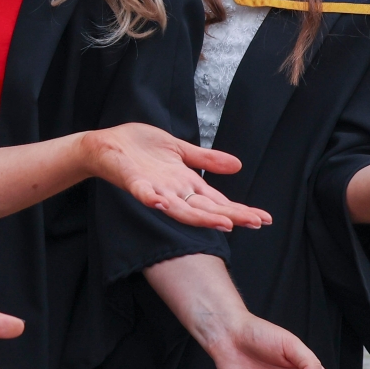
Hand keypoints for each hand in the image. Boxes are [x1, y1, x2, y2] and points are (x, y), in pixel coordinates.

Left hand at [82, 124, 266, 231]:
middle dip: (231, 216)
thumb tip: (238, 165)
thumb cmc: (139, 147)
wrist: (105, 144)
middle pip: (207, 209)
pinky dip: (153, 200)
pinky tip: (163, 203)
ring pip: (181, 209)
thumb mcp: (179, 149)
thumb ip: (205, 159)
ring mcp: (155, 189)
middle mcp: (174, 191)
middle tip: (255, 223)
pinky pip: (144, 194)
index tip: (264, 219)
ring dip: (201, 218)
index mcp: (186, 183)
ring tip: (225, 224)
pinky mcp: (134, 183)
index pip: (218, 201)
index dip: (239, 210)